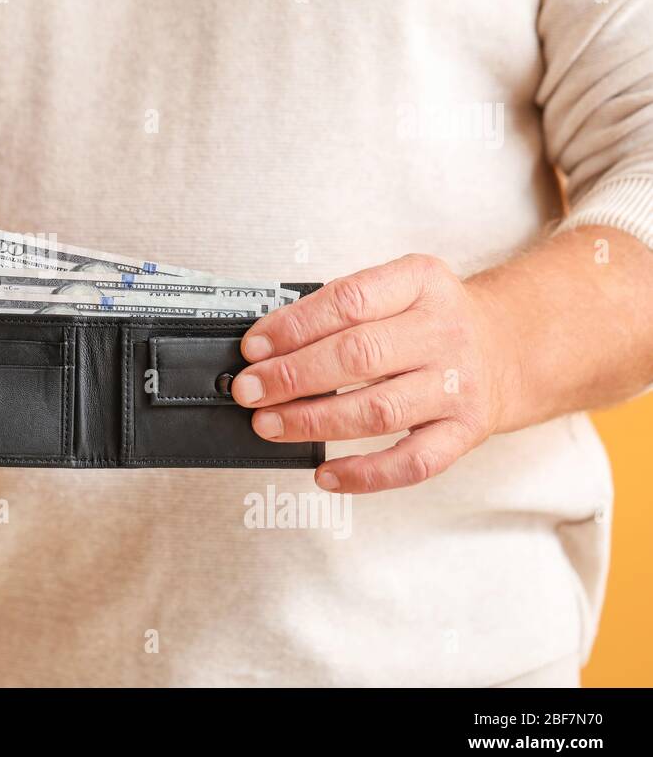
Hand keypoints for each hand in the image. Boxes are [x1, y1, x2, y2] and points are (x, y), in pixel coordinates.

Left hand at [231, 254, 516, 493]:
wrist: (506, 347)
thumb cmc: (430, 319)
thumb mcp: (396, 288)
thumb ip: (339, 308)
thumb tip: (268, 346)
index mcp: (421, 282)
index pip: (349, 301)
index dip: (294, 327)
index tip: (253, 347)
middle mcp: (444, 332)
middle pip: (358, 357)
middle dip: (292, 377)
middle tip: (250, 390)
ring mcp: (458, 385)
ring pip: (378, 411)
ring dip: (314, 422)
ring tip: (270, 424)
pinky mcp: (465, 431)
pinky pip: (412, 462)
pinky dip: (365, 474)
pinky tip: (325, 473)